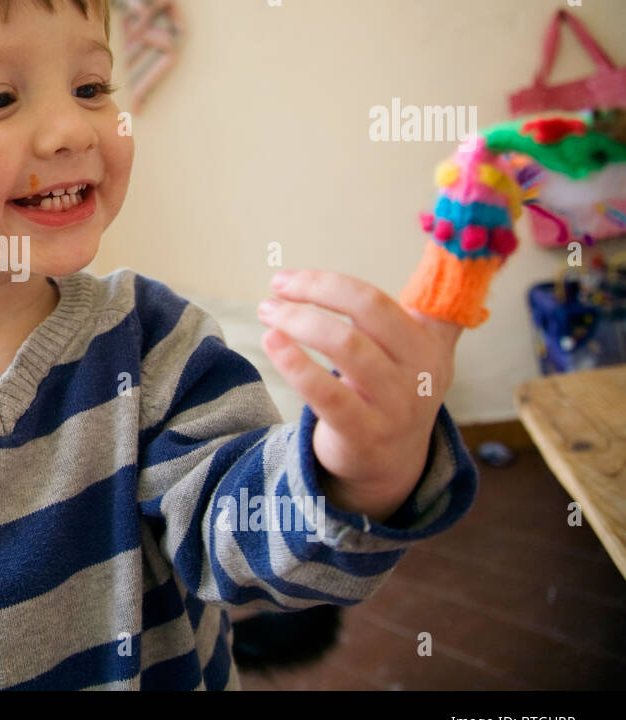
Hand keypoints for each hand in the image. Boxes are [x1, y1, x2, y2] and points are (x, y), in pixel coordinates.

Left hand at [256, 268, 462, 522]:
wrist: (387, 465)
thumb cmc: (390, 391)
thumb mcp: (418, 353)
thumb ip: (428, 312)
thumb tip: (453, 254)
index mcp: (433, 342)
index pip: (412, 290)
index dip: (383, 271)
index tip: (317, 266)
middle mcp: (422, 371)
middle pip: (369, 306)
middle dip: (318, 287)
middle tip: (279, 284)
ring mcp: (396, 404)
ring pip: (345, 344)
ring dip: (297, 320)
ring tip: (267, 311)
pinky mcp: (364, 433)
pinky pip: (326, 391)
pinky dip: (294, 361)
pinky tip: (272, 342)